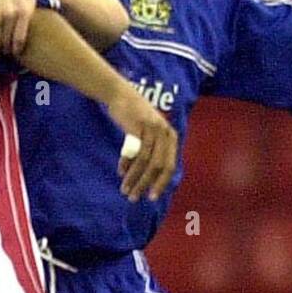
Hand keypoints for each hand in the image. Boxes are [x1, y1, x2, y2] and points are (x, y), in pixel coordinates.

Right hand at [106, 87, 177, 202]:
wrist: (121, 95)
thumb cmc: (135, 117)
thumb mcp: (150, 133)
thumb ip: (153, 151)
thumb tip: (149, 179)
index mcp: (171, 137)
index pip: (169, 166)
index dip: (161, 184)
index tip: (151, 198)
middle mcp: (165, 133)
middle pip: (158, 166)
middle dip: (145, 184)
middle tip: (134, 197)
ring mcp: (152, 128)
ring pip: (144, 161)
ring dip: (133, 178)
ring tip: (125, 189)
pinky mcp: (138, 126)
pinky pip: (133, 151)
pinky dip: (126, 164)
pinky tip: (121, 172)